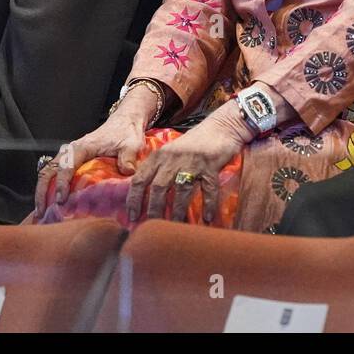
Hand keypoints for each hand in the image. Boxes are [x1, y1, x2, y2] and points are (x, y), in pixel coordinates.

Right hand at [35, 85, 161, 212]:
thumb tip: (127, 172)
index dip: (62, 183)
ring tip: (40, 212)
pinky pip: (54, 174)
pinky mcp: (71, 160)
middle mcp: (71, 150)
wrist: (124, 123)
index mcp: (83, 147)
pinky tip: (49, 204)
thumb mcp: (131, 144)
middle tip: (41, 211)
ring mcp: (69, 155)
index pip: (67, 166)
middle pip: (49, 170)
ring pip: (48, 172)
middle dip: (42, 191)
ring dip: (42, 191)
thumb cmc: (126, 133)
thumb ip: (128, 158)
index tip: (61, 200)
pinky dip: (48, 188)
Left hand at [124, 104, 250, 223]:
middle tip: (153, 226)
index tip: (132, 216)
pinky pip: (209, 189)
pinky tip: (207, 218)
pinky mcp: (210, 165)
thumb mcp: (170, 153)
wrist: (221, 127)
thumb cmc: (194, 143)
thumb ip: (157, 169)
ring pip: (181, 190)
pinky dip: (208, 204)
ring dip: (178, 211)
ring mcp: (192, 162)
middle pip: (158, 187)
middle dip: (154, 209)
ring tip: (177, 226)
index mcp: (159, 156)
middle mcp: (172, 159)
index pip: (139, 179)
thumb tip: (143, 195)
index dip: (133, 199)